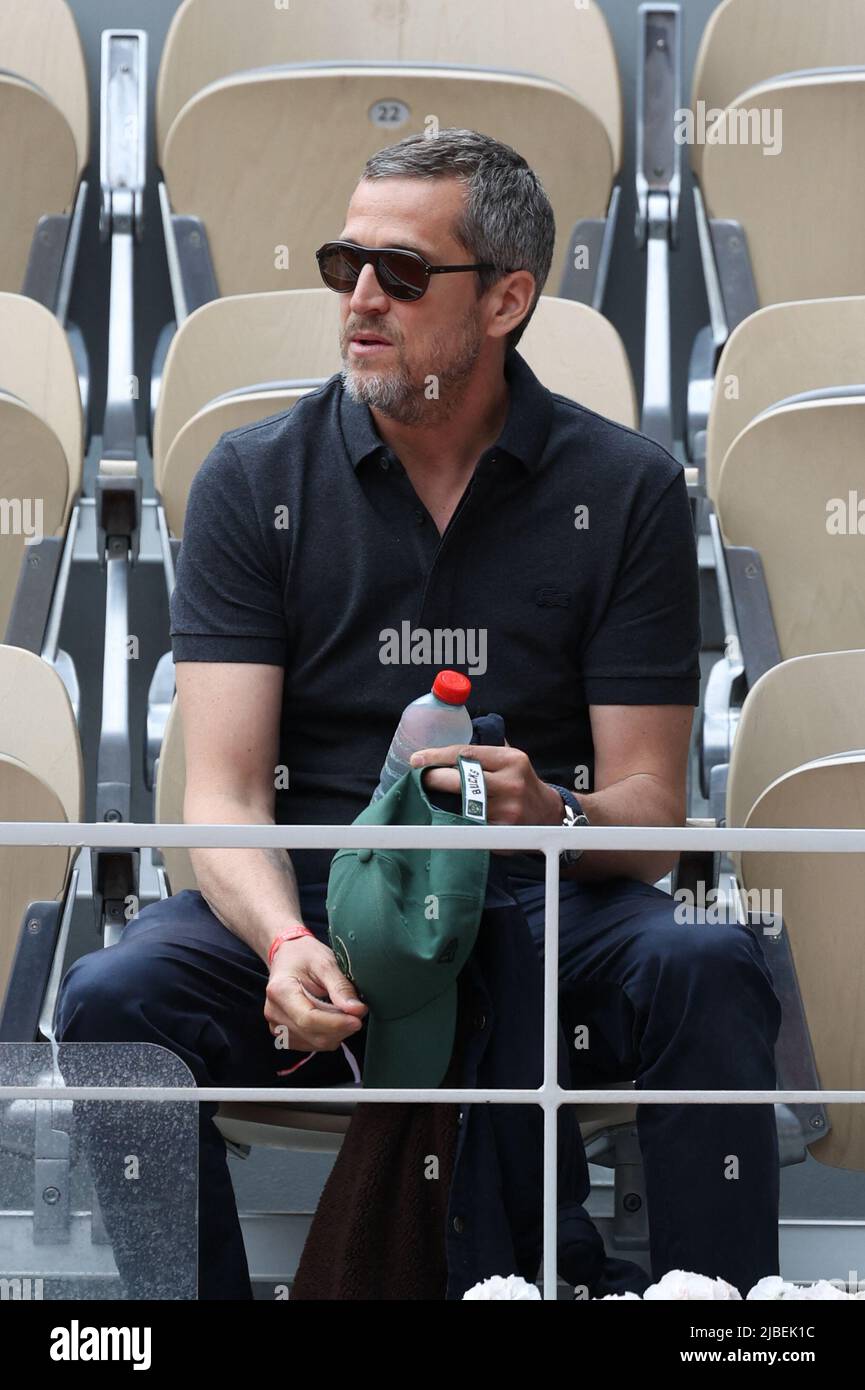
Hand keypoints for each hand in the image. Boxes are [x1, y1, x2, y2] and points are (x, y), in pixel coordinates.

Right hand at [264, 935, 367, 1051]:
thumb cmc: (304, 955)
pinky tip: (333, 1018)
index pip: (309, 1019)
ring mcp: (277, 1026)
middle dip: (341, 1027)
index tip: (357, 1018)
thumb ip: (340, 986)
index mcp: (280, 990)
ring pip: (315, 1043)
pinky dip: (328, 1035)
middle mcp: (274, 1012)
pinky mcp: (284, 1034)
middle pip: (314, 1034)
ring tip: (344, 1011)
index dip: (336, 1023)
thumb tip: (356, 1010)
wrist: (287, 955)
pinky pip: (312, 1044)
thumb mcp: (325, 962)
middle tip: (357, 1011)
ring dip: (337, 1032)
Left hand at [409, 744, 562, 850]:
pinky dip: (456, 821)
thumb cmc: (521, 782)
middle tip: (419, 776)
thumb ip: (484, 753)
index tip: (417, 759)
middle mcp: (511, 784)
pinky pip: (471, 826)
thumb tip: (443, 749)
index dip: (437, 756)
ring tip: (430, 795)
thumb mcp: (511, 759)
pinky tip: (447, 817)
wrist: (548, 814)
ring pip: (463, 805)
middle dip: (434, 777)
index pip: (466, 754)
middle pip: (462, 779)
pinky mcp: (503, 834)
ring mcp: (507, 811)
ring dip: (443, 801)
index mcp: (510, 760)